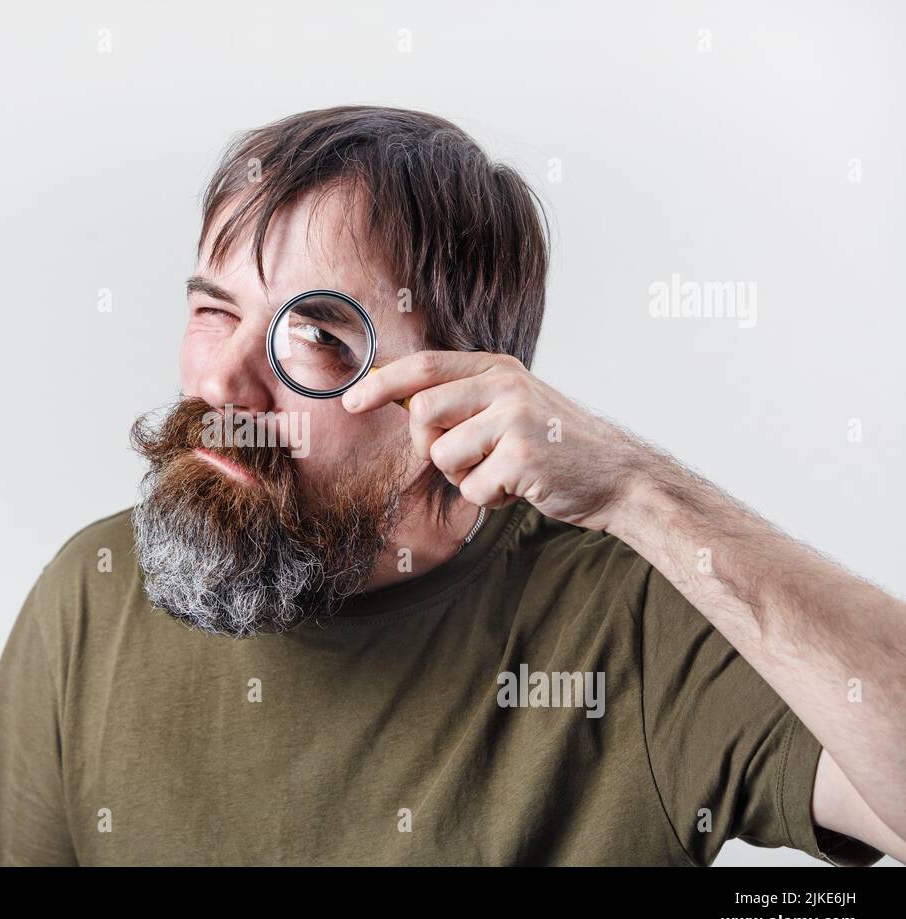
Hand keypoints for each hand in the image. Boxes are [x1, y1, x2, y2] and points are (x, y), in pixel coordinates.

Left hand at [342, 350, 650, 532]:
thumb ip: (464, 399)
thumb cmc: (556, 445)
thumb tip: (399, 401)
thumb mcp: (512, 405)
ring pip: (444, 456)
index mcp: (497, 368)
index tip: (350, 402)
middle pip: (423, 412)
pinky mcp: (522, 456)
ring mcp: (514, 418)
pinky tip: (520, 487)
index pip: (423, 367)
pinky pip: (471, 488)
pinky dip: (489, 499)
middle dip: (429, 447)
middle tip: (464, 459)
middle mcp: (505, 385)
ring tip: (504, 471)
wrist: (620, 476)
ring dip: (466, 477)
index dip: (380, 384)